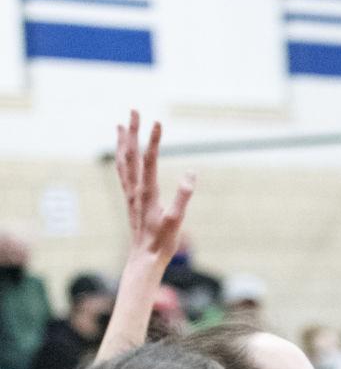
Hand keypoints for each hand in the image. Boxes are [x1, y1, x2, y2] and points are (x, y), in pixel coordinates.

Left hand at [113, 110, 195, 261]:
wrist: (143, 257)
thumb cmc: (161, 242)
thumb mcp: (176, 221)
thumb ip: (183, 198)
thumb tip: (191, 175)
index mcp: (147, 192)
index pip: (149, 160)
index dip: (153, 140)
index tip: (158, 122)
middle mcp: (135, 189)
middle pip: (131, 154)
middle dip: (133, 131)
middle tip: (134, 110)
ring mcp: (131, 193)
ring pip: (123, 161)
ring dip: (123, 141)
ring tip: (122, 125)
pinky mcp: (131, 199)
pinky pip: (122, 172)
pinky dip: (121, 157)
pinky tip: (122, 153)